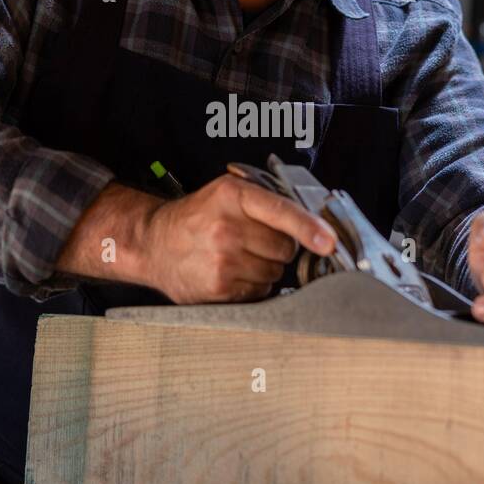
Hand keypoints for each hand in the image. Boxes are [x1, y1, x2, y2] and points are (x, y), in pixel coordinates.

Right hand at [143, 173, 336, 303]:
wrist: (153, 244)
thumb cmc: (196, 218)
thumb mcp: (225, 193)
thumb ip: (266, 201)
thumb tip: (314, 223)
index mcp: (232, 195)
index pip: (281, 211)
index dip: (310, 228)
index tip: (329, 242)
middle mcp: (226, 227)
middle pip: (285, 247)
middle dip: (278, 247)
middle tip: (252, 241)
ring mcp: (222, 260)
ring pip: (275, 272)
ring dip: (265, 268)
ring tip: (236, 257)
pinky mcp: (219, 288)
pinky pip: (260, 291)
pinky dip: (252, 285)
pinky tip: (230, 273)